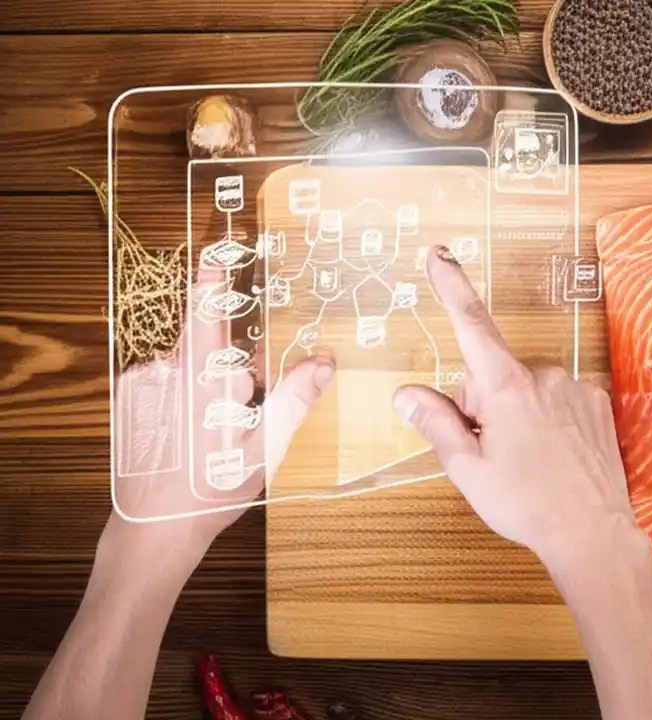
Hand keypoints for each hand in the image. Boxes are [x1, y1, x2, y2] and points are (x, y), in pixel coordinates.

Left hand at [105, 268, 333, 575]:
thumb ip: (293, 401)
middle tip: (239, 420)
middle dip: (231, 375)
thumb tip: (323, 362)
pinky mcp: (127, 400)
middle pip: (209, 349)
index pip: (206, 308)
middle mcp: (164, 371)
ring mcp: (141, 385)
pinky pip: (166, 384)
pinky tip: (190, 438)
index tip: (217, 248)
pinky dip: (183, 401)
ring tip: (212, 438)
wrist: (151, 531)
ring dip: (207, 391)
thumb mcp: (264, 450)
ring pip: (189, 369)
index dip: (213, 277)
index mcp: (201, 377)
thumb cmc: (209, 491)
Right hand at [392, 247, 639, 566]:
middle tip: (491, 454)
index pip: (471, 325)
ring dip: (515, 417)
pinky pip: (555, 401)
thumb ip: (435, 423)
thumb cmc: (527, 505)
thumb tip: (407, 394)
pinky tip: (551, 458)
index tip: (439, 254)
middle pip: (491, 377)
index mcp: (507, 387)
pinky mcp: (595, 404)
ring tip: (526, 463)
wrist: (592, 532)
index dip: (452, 286)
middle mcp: (544, 377)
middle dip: (481, 407)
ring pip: (524, 392)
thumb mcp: (468, 468)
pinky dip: (545, 423)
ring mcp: (574, 388)